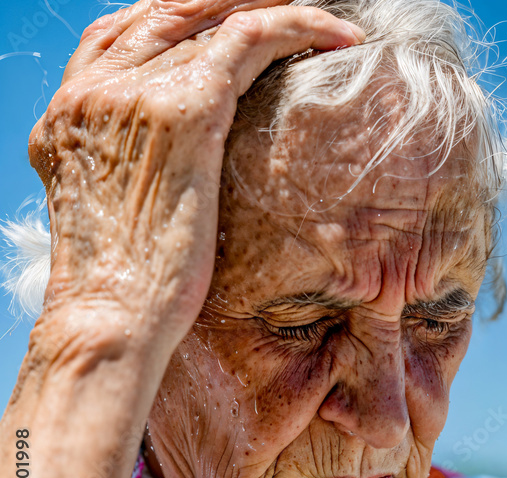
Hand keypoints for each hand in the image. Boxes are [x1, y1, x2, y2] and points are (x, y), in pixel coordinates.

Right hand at [28, 0, 363, 359]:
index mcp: (69, 110)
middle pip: (167, 9)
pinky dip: (299, 24)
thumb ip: (131, 168)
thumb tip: (176, 171)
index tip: (228, 22)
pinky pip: (251, 37)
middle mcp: (94, 88)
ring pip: (216, 16)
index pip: (121, 32)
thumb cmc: (124, 288)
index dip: (180, 17)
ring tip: (324, 20)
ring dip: (277, 9)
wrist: (110, 318)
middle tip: (283, 7)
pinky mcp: (185, 108)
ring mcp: (134, 91)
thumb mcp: (113, 212)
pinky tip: (338, 35)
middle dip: (229, 1)